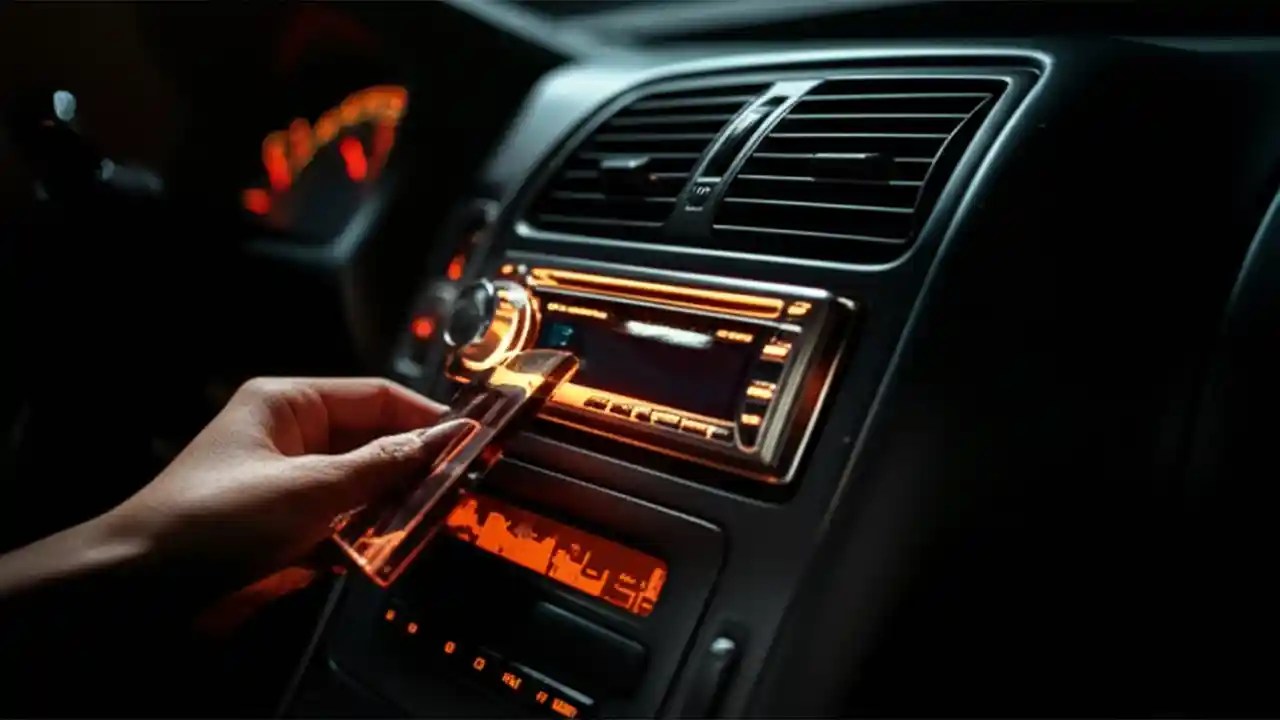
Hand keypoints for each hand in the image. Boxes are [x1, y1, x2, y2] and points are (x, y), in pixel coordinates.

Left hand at [0, 377, 466, 601]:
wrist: (138, 589)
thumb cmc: (212, 522)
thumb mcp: (307, 489)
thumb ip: (380, 466)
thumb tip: (441, 441)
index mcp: (287, 404)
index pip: (376, 397)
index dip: (426, 417)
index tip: (471, 439)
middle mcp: (290, 436)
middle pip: (373, 441)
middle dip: (414, 466)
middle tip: (461, 488)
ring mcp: (288, 484)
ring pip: (363, 486)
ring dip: (394, 506)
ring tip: (433, 522)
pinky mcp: (286, 528)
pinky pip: (343, 523)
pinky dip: (367, 537)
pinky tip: (390, 551)